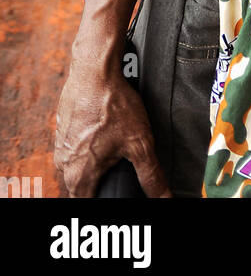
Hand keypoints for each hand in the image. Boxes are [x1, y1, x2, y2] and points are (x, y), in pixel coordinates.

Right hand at [55, 57, 171, 198]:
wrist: (94, 70)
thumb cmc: (114, 105)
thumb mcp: (139, 143)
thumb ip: (151, 176)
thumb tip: (164, 198)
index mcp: (79, 175)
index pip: (87, 206)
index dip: (107, 201)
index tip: (118, 195)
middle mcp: (64, 164)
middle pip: (82, 188)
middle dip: (101, 185)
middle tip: (119, 174)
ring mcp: (61, 145)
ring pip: (78, 167)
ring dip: (94, 166)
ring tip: (113, 153)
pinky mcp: (63, 129)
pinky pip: (75, 147)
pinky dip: (89, 147)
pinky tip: (104, 135)